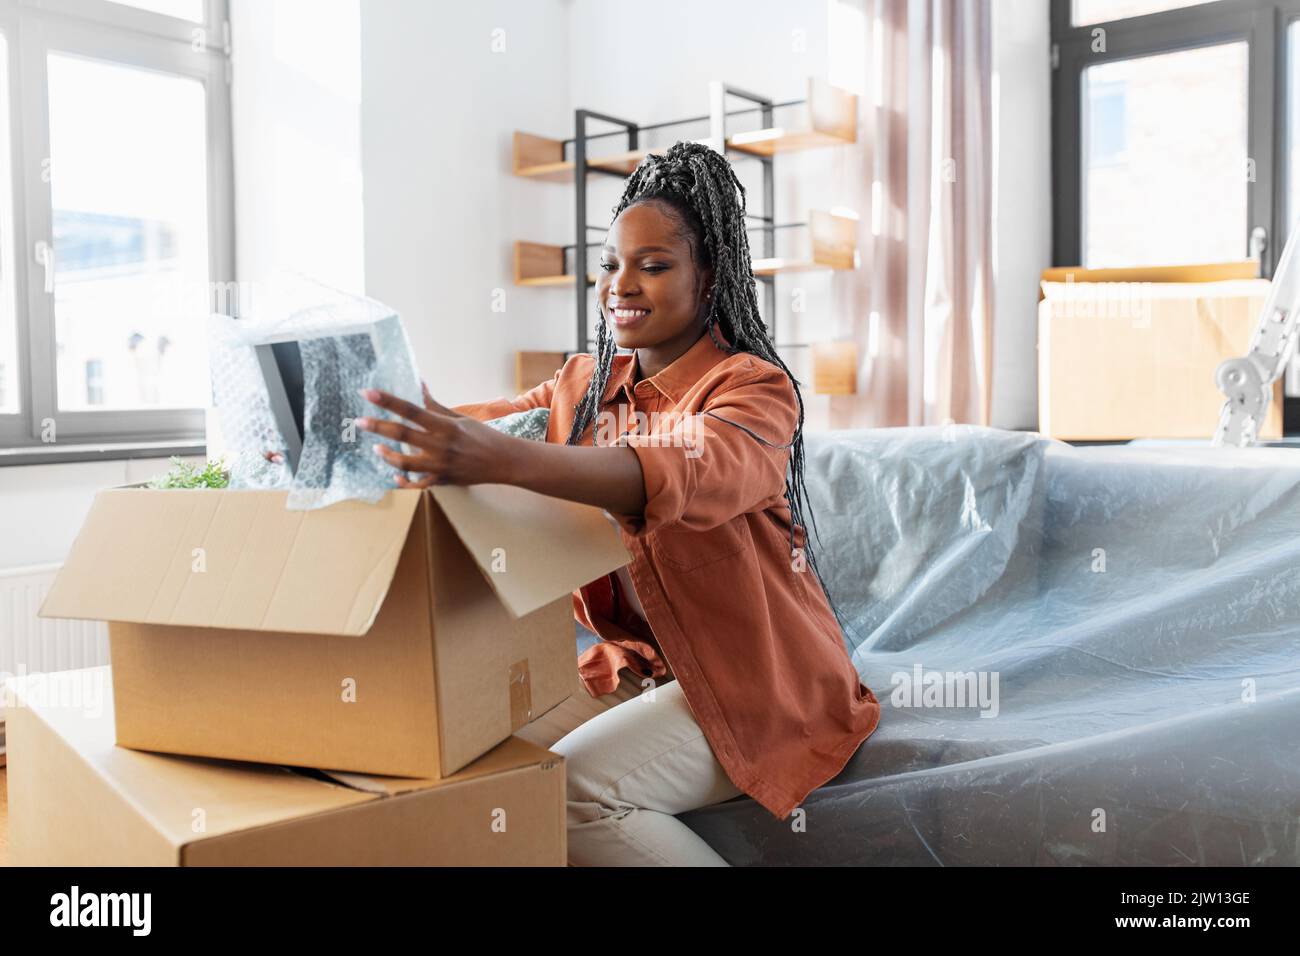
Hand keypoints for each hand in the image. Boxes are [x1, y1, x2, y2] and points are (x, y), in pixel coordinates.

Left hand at [355, 384, 509, 487]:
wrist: (504, 462)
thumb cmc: (482, 437)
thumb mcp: (460, 418)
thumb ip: (435, 406)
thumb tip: (419, 385)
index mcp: (446, 427)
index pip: (411, 410)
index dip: (388, 401)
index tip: (368, 393)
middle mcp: (441, 446)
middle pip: (403, 434)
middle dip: (378, 427)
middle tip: (359, 421)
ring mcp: (440, 466)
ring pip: (405, 463)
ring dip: (387, 455)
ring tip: (376, 448)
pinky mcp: (441, 481)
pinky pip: (416, 484)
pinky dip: (403, 481)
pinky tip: (394, 475)